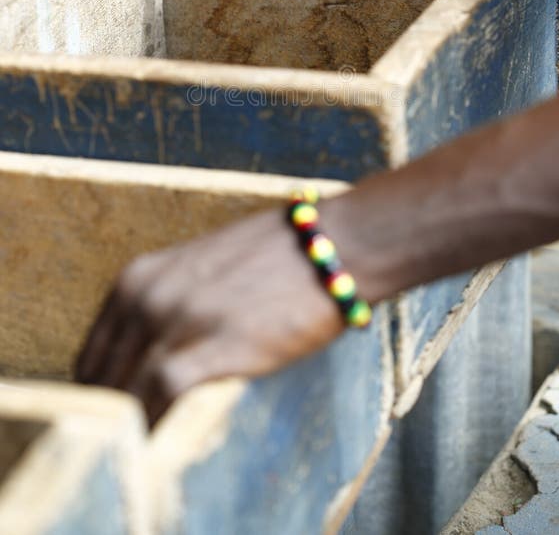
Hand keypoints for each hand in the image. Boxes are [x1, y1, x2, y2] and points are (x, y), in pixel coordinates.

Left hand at [76, 207, 343, 423]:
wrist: (331, 245)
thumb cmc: (274, 256)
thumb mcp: (198, 268)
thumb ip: (167, 302)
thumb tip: (151, 350)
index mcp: (139, 276)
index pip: (93, 350)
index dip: (100, 387)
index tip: (112, 412)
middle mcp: (147, 295)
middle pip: (102, 374)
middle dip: (110, 410)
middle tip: (126, 436)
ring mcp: (179, 319)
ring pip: (124, 389)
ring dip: (127, 423)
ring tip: (140, 447)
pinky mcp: (213, 344)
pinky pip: (160, 395)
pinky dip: (153, 424)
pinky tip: (161, 443)